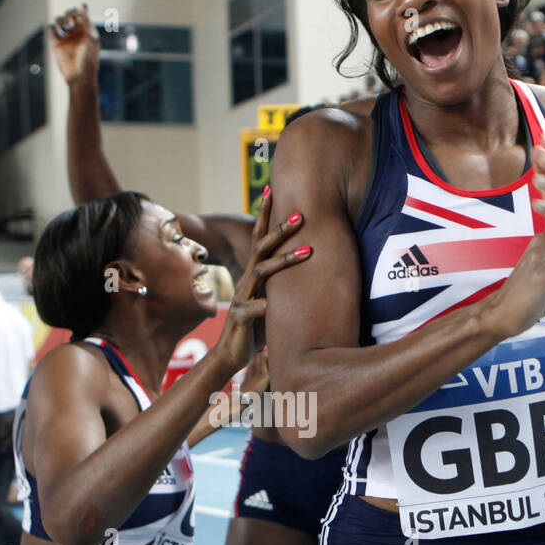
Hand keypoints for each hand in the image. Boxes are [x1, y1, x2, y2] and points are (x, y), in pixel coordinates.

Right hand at [50, 4, 99, 83]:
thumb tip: (83, 5)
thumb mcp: (89, 38)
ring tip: (63, 32)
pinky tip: (58, 36)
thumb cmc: (88, 60)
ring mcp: (65, 38)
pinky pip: (50, 30)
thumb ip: (85, 21)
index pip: (79, 13)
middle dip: (67, 16)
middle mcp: (75, 32)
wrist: (79, 78)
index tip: (76, 16)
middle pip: (67, 14)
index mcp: (86, 30)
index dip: (76, 11)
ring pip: (58, 20)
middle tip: (69, 26)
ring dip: (60, 22)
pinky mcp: (56, 44)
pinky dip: (52, 29)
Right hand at [212, 188, 310, 371]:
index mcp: (254, 275)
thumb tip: (313, 270)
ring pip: (262, 272)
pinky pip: (256, 308)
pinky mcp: (240, 317)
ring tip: (308, 251)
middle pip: (260, 247)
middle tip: (300, 215)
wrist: (231, 354)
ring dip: (284, 260)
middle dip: (279, 229)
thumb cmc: (257, 327)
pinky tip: (278, 305)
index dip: (264, 214)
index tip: (272, 189)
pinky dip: (268, 306)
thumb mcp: (273, 301)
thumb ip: (284, 287)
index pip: (258, 238)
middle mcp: (246, 281)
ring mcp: (241, 297)